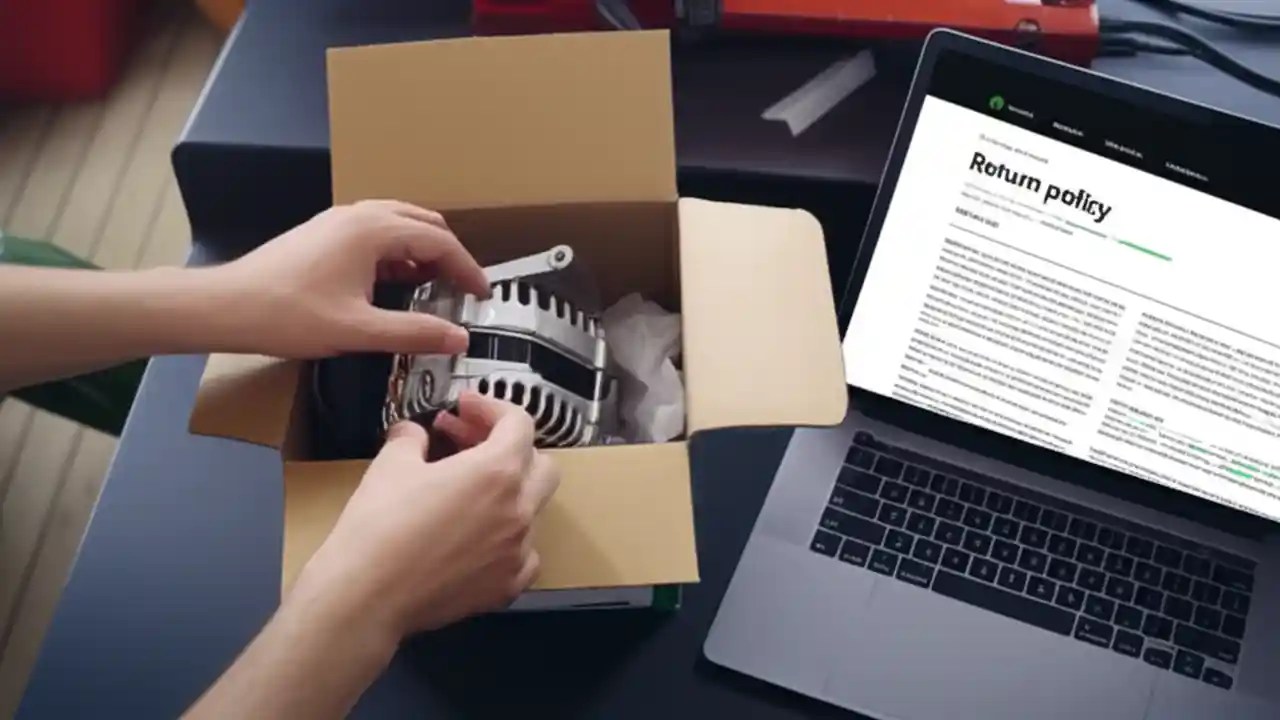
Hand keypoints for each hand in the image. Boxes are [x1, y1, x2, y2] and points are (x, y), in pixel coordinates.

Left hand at [211, 199, 490, 357]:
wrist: (226, 306)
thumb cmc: (287, 315)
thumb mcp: (358, 330)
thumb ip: (414, 332)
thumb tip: (458, 337)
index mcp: (373, 230)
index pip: (440, 242)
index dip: (467, 269)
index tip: (482, 294)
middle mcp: (359, 215)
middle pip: (424, 224)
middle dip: (449, 255)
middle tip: (462, 290)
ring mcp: (339, 221)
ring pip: (399, 224)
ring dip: (423, 251)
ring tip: (435, 287)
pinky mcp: (325, 233)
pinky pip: (376, 232)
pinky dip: (398, 251)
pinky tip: (396, 283)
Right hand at [287, 392, 559, 642]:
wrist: (366, 597)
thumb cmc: (379, 524)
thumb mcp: (391, 464)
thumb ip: (412, 439)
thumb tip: (415, 434)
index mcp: (497, 471)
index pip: (519, 424)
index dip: (491, 407)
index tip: (464, 407)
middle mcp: (519, 509)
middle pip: (540, 464)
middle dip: (509, 448)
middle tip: (468, 445)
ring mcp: (518, 551)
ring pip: (534, 509)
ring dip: (509, 492)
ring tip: (468, 491)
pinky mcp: (508, 586)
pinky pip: (526, 554)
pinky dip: (509, 539)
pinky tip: (480, 537)